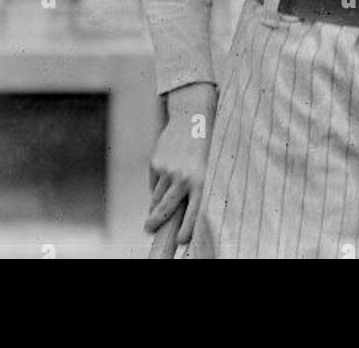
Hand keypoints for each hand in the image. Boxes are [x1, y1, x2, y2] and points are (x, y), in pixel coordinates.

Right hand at [146, 82, 216, 246]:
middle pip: (165, 210)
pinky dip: (158, 185)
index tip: (180, 240)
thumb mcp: (209, 169)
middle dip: (156, 223)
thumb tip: (180, 218)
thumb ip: (197, 191)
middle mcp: (184, 178)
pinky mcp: (156, 163)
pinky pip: (154, 182)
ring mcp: (168, 170)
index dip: (185, 231)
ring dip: (156, 206)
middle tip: (149, 230)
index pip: (193, 215)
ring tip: (154, 212)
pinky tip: (166, 175)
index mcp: (202, 182)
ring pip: (158, 198)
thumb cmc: (206, 148)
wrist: (193, 117)